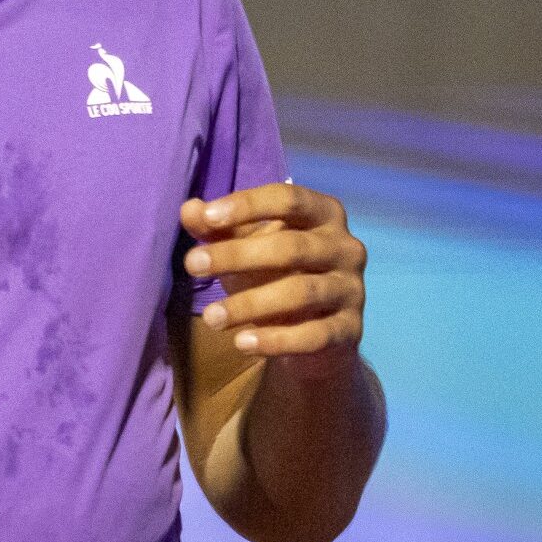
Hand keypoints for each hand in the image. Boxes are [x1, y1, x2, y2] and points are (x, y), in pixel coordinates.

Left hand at [179, 181, 366, 381]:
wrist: (314, 335)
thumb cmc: (276, 275)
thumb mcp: (244, 247)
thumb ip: (218, 228)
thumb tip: (189, 210)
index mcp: (324, 214)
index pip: (288, 198)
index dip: (248, 205)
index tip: (207, 217)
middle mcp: (346, 247)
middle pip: (291, 247)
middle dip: (238, 255)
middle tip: (192, 265)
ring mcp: (352, 289)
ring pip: (301, 293)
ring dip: (250, 305)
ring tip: (210, 317)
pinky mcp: (350, 330)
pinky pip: (314, 335)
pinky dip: (276, 340)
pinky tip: (241, 342)